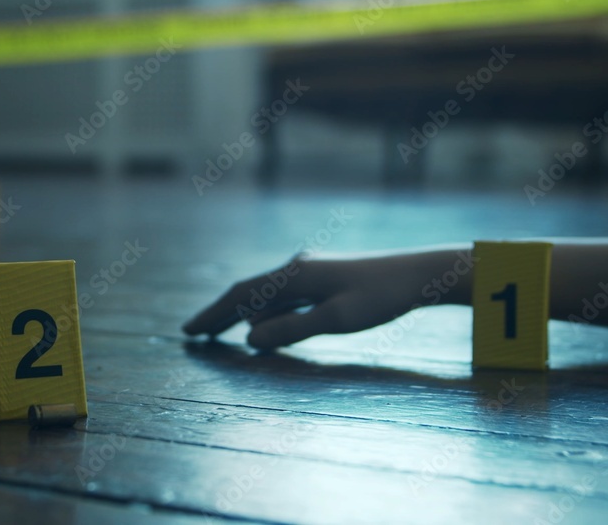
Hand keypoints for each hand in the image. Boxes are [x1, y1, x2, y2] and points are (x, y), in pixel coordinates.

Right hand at [182, 248, 470, 348]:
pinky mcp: (324, 276)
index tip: (189, 332)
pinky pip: (283, 295)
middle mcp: (296, 267)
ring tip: (220, 331)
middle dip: (220, 313)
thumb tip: (249, 339)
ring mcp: (310, 270)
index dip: (213, 315)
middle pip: (248, 292)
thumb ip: (291, 329)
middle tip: (194, 334)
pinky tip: (265, 322)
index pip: (241, 296)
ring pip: (266, 294)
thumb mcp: (336, 319)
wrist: (418, 274)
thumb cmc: (380, 298)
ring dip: (241, 313)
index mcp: (294, 275)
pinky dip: (265, 310)